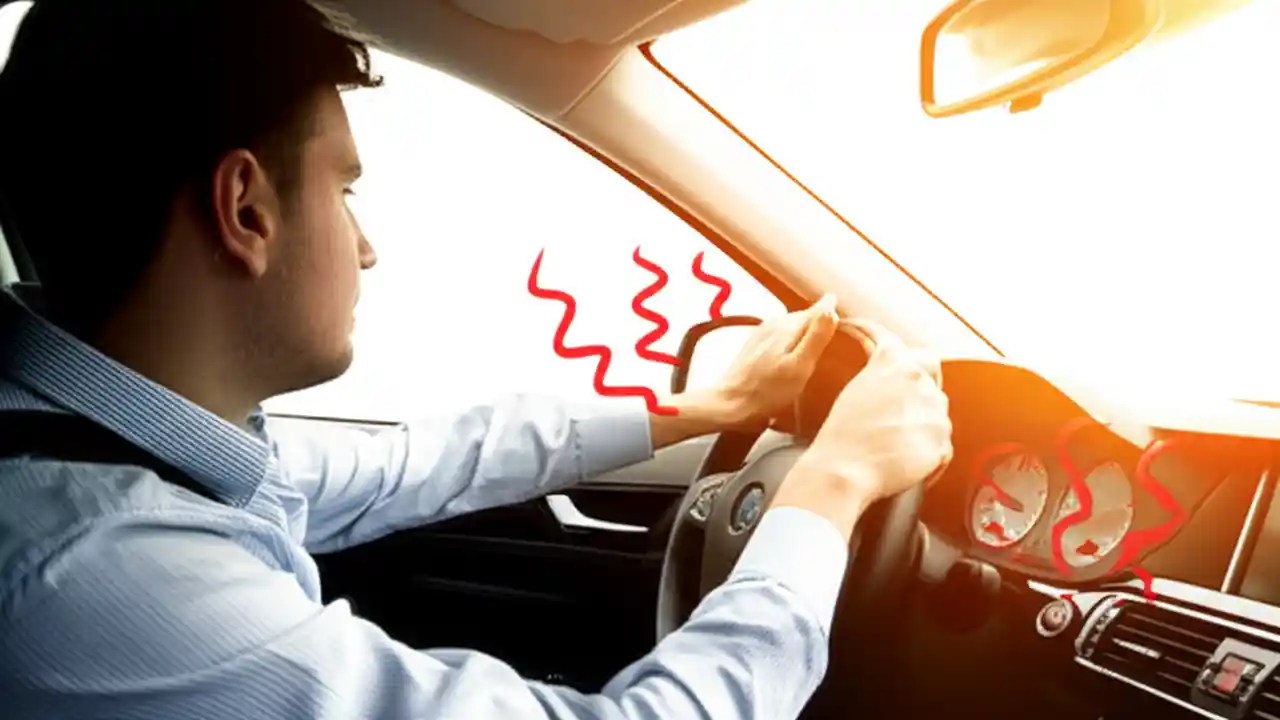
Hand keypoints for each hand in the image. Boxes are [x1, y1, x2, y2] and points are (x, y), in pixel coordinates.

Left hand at [711, 294, 839, 426]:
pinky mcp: (755, 345)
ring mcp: (763, 333)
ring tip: (819, 342)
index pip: (819, 309)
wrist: (730, 403)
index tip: (846, 314)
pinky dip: (793, 340)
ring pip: (793, 325)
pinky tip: (795, 355)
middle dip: (821, 321)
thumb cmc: (768, 391)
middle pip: (806, 316)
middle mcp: (774, 323)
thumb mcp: (800, 366)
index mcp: (788, 326)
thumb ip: (816, 336)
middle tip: (838, 330)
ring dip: (806, 331)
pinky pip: (782, 334)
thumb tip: (831, 308)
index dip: (833, 311)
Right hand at [771, 320, 951, 539]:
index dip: (874, 334)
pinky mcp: (942, 442)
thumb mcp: (853, 390)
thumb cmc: (841, 435)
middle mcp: (920, 380)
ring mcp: (935, 411)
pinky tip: (906, 457)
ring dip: (921, 416)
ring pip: (936, 407)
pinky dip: (926, 449)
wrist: (846, 470)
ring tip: (895, 435)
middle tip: (902, 391)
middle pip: (929, 368)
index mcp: (893, 361)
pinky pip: (941, 442)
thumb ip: (876, 374)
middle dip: (919, 376)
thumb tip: (884, 379)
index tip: (864, 335)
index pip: (889, 338)